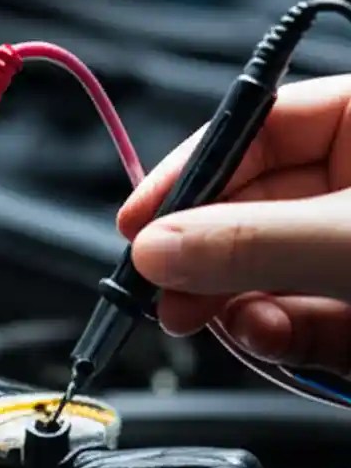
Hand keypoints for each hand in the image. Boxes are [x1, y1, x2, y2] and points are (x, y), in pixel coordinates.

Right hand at [118, 74, 350, 374]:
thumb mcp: (350, 239)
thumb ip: (251, 242)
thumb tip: (157, 250)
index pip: (258, 127)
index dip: (191, 172)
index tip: (137, 221)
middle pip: (253, 208)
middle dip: (205, 256)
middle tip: (160, 288)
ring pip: (272, 271)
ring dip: (239, 305)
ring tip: (223, 323)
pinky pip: (306, 320)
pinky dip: (280, 336)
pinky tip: (272, 341)